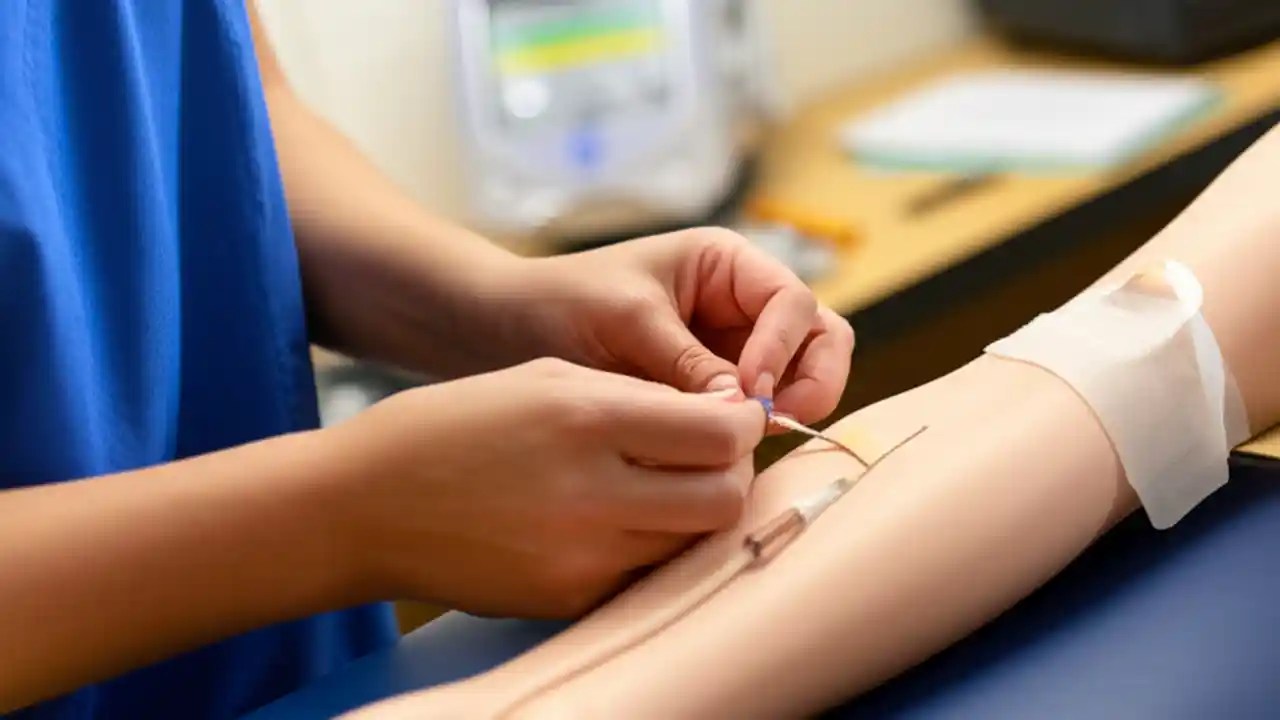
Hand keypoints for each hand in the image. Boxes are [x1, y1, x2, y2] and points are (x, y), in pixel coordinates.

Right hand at [325, 358, 764, 617]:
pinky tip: (615, 520)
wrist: (364, 505)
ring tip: (660, 485)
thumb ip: (637, 397)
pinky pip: (645, 574)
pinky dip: (649, 546)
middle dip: (733, 472)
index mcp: (585, 419)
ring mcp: (580, 557)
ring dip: (695, 511)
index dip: (742, 422)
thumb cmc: (454, 426)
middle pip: (724, 498)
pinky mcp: (568, 598)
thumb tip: (718, 419)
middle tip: (710, 455)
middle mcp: (591, 493)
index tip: (733, 416)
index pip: (720, 433)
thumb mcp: (546, 378)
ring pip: (692, 542)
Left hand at [522, 228, 853, 424]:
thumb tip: (744, 411)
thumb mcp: (626, 320)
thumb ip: (685, 361)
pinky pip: (758, 414)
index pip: (791, 300)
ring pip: (800, 379)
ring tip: (749, 441)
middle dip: (812, 378)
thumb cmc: (562, 302)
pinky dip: (755, 433)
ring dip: (791, 408)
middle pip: (819, 338)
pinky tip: (724, 455)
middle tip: (778, 420)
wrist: (506, 331)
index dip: (784, 345)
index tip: (751, 389)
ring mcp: (733, 352)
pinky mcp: (715, 396)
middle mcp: (741, 306)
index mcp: (726, 265)